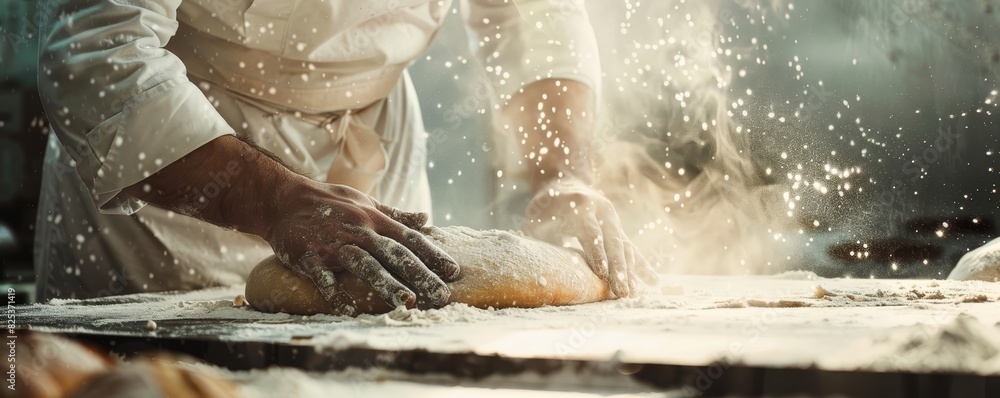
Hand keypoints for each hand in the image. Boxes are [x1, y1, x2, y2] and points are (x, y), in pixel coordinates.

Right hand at [266, 178, 460, 312]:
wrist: (283, 200)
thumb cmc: (329, 202)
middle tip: (442, 295)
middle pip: (394, 254)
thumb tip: (425, 220)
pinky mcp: (310, 256)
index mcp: (374, 220)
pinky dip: (336, 293)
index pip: (409, 238)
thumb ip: (395, 215)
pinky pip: (325, 277)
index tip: (453, 271)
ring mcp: (334, 244)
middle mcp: (359, 231)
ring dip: (387, 284)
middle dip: (420, 274)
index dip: (433, 254)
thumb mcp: (365, 202)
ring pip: (365, 265)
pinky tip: (350, 310)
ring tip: (408, 303)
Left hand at [522, 179, 658, 297]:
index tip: (603, 274)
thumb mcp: (537, 217)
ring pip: (625, 247)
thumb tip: (536, 263)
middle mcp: (603, 211)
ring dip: (631, 271)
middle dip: (619, 269)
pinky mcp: (618, 229)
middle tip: (622, 293)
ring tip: (634, 294)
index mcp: (581, 206)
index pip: (592, 232)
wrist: (566, 182)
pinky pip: (632, 248)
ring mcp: (613, 220)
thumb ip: (539, 237)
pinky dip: (643, 265)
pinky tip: (655, 282)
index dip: (597, 253)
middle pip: (614, 242)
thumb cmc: (546, 206)